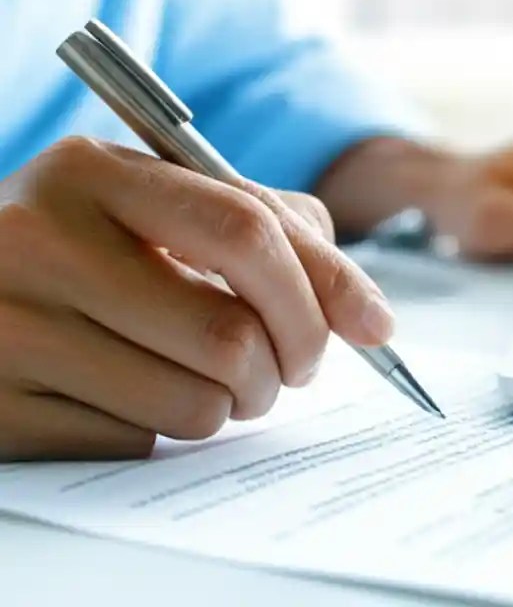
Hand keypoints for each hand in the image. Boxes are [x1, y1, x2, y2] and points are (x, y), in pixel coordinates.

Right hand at [0, 137, 392, 460]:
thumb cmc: (92, 248)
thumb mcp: (166, 207)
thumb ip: (276, 233)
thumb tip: (369, 318)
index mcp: (90, 172)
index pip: (246, 231)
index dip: (324, 288)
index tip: (372, 327)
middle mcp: (33, 241)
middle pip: (230, 333)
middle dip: (287, 366)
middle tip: (285, 369)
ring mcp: (5, 329)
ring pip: (194, 403)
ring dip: (231, 406)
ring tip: (209, 379)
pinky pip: (137, 443)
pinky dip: (160, 428)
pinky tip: (130, 393)